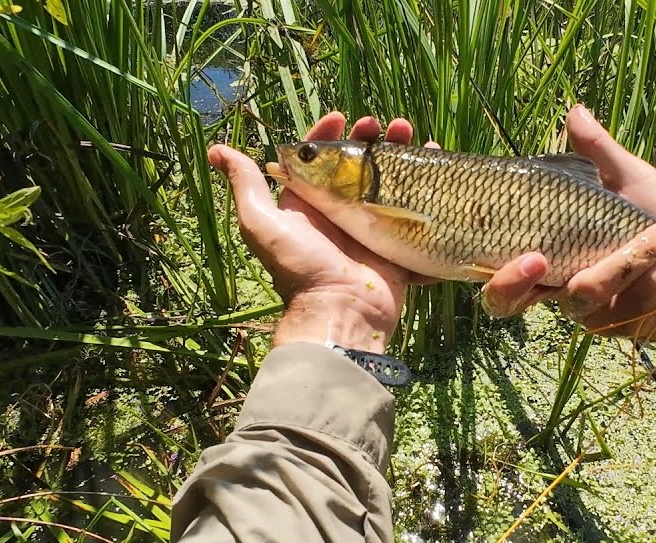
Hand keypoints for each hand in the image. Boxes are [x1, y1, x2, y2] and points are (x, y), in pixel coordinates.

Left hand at [208, 113, 434, 353]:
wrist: (341, 311)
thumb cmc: (300, 267)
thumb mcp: (262, 222)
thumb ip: (245, 185)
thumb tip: (216, 150)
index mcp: (311, 203)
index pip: (320, 158)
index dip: (330, 135)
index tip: (343, 117)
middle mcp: (342, 212)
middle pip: (362, 165)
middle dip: (376, 140)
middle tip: (387, 124)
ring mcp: (373, 228)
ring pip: (393, 183)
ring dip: (406, 158)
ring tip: (419, 140)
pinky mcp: (398, 244)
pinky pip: (418, 214)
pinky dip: (430, 192)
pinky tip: (439, 171)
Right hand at [481, 104, 655, 341]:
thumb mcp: (629, 178)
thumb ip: (598, 152)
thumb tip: (575, 110)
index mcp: (549, 256)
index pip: (501, 278)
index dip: (499, 277)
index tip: (522, 253)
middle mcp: (560, 287)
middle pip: (515, 304)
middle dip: (519, 285)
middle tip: (539, 258)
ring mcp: (594, 309)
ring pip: (588, 293)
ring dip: (626, 260)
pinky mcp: (628, 320)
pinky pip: (638, 296)